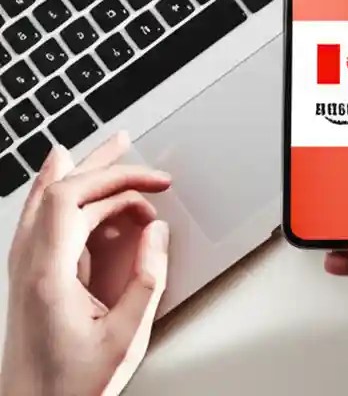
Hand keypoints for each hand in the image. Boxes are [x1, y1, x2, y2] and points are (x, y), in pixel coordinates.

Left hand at [1, 133, 171, 395]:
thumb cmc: (71, 386)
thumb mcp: (126, 337)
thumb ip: (147, 280)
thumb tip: (156, 233)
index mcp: (46, 274)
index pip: (71, 199)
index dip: (115, 178)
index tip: (155, 182)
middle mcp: (27, 265)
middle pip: (54, 191)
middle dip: (97, 164)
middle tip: (128, 143)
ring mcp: (23, 271)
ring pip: (42, 203)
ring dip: (74, 174)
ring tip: (103, 154)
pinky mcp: (28, 279)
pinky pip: (38, 221)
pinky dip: (57, 195)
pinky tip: (66, 188)